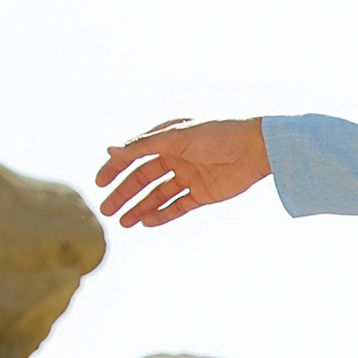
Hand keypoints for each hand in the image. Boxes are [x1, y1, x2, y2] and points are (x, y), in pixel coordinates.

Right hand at [96, 116, 271, 227]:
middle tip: (106, 210)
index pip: (134, 156)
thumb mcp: (177, 138)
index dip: (115, 168)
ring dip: (140, 208)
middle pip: (143, 179)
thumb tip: (110, 150)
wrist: (257, 149)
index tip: (99, 184)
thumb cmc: (217, 135)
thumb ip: (143, 146)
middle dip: (124, 194)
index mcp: (167, 139)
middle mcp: (176, 157)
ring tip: (123, 222)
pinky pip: (178, 206)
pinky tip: (146, 223)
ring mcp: (189, 176)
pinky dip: (162, 215)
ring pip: (158, 196)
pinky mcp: (203, 194)